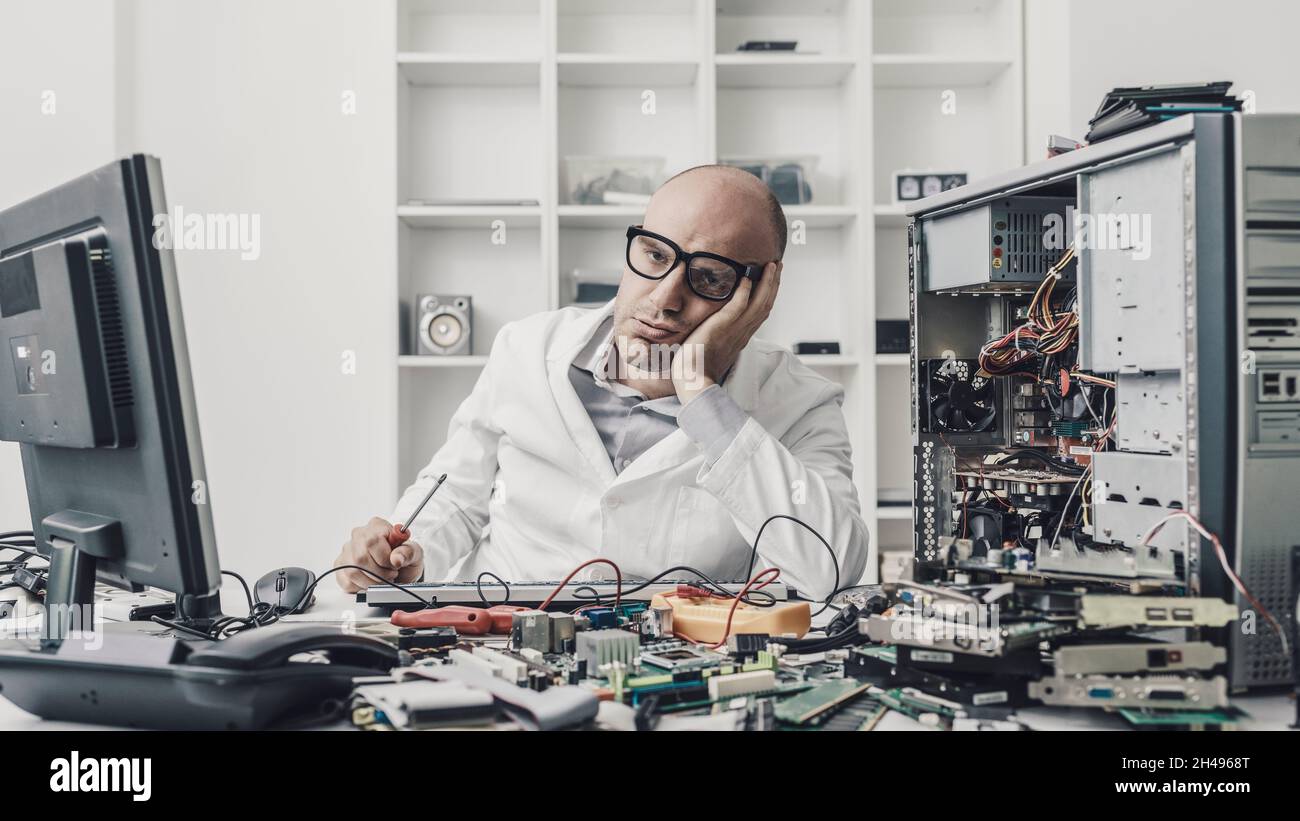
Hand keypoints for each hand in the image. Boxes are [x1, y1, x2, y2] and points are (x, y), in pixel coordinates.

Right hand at [333, 516, 423, 592]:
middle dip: (379, 573)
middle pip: (360, 558)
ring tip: (383, 580)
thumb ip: (408, 552)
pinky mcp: (341, 565)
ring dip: (371, 582)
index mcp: (377, 525)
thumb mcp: (415, 553)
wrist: (401, 569)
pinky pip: (346, 581)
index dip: (385, 559)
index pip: (372, 541)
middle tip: (391, 575)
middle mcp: (359, 535)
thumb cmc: (405, 558)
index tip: (395, 565)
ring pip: (352, 571)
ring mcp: (348, 550)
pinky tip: (371, 582)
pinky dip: (362, 587)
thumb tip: (396, 558)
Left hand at [672, 261, 781, 402]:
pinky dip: (744, 293)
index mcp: (742, 337)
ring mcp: (734, 330)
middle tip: (779, 265)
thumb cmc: (698, 366)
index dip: (769, 294)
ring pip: (758, 303)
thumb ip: (721, 333)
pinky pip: (737, 307)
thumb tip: (718, 324)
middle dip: (773, 284)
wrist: (693, 380)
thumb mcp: (715, 346)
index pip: (761, 312)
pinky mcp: (722, 328)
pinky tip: (747, 279)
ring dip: (766, 283)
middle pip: (765, 304)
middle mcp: (743, 332)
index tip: (773, 279)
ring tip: (771, 266)